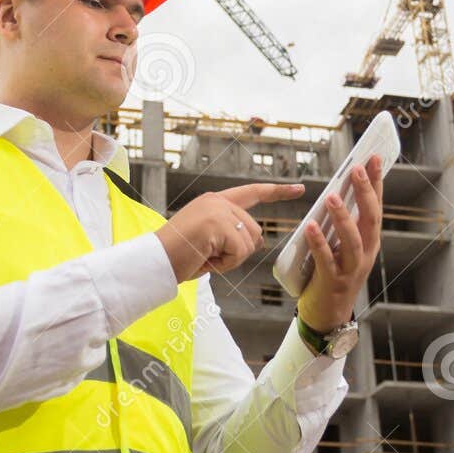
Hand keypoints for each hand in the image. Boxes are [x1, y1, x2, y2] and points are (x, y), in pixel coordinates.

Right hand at [155, 182, 306, 282]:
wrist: (154, 261)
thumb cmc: (178, 255)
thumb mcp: (209, 240)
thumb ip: (232, 233)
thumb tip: (257, 241)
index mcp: (215, 201)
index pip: (252, 193)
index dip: (277, 192)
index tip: (299, 188)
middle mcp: (218, 201)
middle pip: (255, 232)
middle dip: (237, 253)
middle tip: (209, 256)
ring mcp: (218, 210)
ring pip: (249, 243)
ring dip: (230, 259)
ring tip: (205, 256)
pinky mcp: (217, 224)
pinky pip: (239, 252)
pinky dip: (225, 264)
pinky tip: (205, 258)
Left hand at [297, 154, 383, 330]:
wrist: (327, 315)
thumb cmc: (333, 274)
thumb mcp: (343, 247)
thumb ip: (342, 224)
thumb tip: (335, 191)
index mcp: (370, 242)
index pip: (376, 207)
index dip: (376, 183)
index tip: (374, 158)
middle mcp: (366, 253)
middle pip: (369, 219)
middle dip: (364, 193)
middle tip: (356, 169)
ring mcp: (351, 269)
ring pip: (352, 240)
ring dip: (342, 217)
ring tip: (332, 196)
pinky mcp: (332, 281)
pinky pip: (326, 259)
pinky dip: (319, 242)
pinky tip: (310, 226)